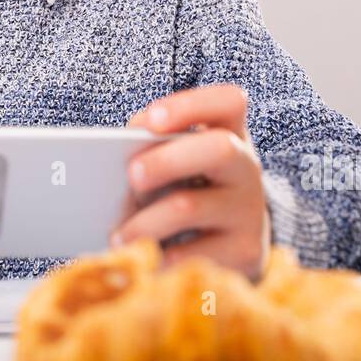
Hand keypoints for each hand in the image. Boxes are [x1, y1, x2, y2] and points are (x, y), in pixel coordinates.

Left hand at [114, 83, 270, 281]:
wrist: (233, 246)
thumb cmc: (190, 189)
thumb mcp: (179, 163)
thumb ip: (153, 148)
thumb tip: (111, 161)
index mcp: (230, 133)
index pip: (229, 101)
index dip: (191, 106)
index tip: (151, 120)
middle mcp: (246, 168)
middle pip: (219, 149)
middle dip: (167, 160)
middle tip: (131, 176)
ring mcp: (249, 210)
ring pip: (191, 206)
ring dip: (145, 220)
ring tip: (117, 236)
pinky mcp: (245, 252)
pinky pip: (194, 255)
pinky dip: (160, 258)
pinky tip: (142, 260)